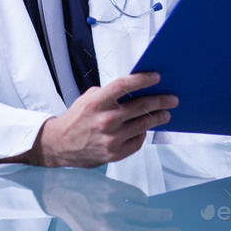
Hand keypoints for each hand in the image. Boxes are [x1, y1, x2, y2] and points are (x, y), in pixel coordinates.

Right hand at [16, 72, 177, 167]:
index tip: (156, 77)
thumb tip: (133, 88)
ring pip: (142, 125)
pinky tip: (146, 129)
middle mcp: (105, 120)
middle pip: (139, 107)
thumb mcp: (87, 99)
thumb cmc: (76, 119)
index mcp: (96, 102)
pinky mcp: (114, 154)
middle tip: (172, 99)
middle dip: (160, 101)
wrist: (58, 145)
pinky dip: (143, 134)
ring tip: (165, 114)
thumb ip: (108, 93)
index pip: (124, 86)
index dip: (142, 80)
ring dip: (157, 118)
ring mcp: (110, 138)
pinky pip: (136, 142)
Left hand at [38, 168, 180, 230]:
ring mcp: (112, 208)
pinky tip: (143, 202)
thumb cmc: (79, 217)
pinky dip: (143, 199)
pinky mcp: (114, 189)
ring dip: (159, 215)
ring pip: (147, 213)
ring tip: (167, 214)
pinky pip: (138, 196)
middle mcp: (110, 229)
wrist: (61, 192)